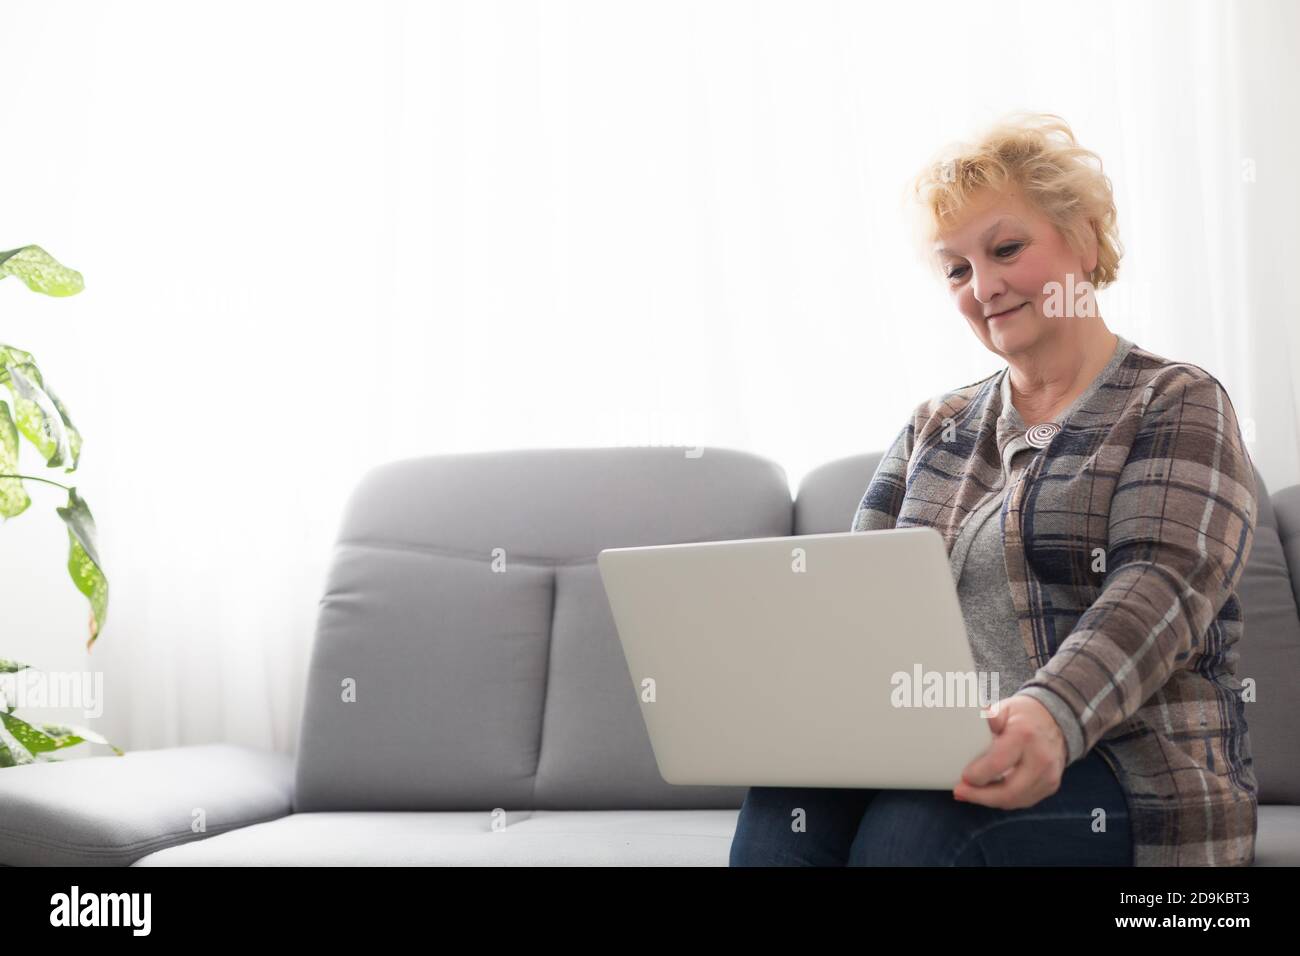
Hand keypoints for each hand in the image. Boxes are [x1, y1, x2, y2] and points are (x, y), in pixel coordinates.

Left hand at [952, 695, 1066, 808]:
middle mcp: (1040, 758)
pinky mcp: (1050, 785)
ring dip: (989, 800)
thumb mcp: (1003, 709)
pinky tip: (988, 795)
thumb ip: (985, 718)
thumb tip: (964, 721)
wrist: (1056, 721)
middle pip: (1008, 791)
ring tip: (969, 794)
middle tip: (960, 792)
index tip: (963, 776)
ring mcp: (1048, 775)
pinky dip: (1004, 800)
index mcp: (1024, 735)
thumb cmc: (1024, 715)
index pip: (998, 763)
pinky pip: (1024, 800)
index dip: (978, 775)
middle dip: (980, 796)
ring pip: (1015, 800)